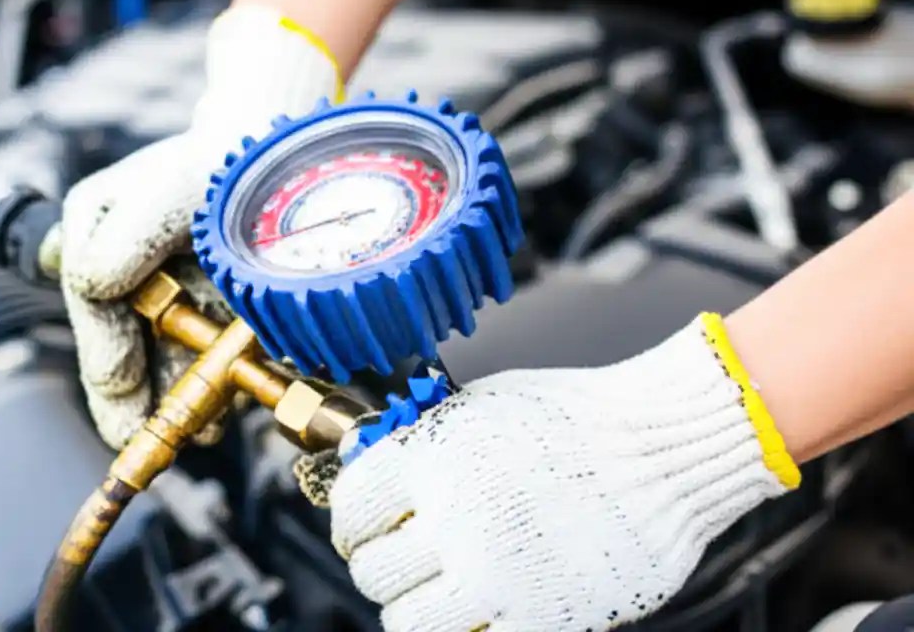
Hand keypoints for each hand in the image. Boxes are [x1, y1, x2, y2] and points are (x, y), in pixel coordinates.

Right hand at [58, 6, 339, 447]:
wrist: (277, 140)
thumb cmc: (224, 154)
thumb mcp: (170, 189)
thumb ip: (124, 238)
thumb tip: (92, 288)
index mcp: (96, 222)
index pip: (92, 299)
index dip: (106, 359)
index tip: (122, 405)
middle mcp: (118, 253)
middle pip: (119, 337)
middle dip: (136, 394)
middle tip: (145, 441)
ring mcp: (157, 275)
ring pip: (156, 349)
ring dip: (173, 394)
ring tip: (197, 434)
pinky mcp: (199, 292)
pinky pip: (193, 343)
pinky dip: (206, 376)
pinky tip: (221, 406)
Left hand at [330, 313, 800, 631]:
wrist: (664, 447)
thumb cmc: (580, 416)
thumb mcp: (482, 405)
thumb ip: (423, 442)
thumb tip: (374, 463)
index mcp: (431, 458)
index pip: (350, 509)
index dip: (352, 524)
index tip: (364, 531)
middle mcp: (454, 518)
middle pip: (372, 571)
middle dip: (383, 566)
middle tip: (406, 561)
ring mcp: (495, 574)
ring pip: (406, 622)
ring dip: (414, 609)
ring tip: (436, 594)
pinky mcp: (541, 618)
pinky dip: (466, 630)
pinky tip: (480, 612)